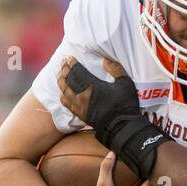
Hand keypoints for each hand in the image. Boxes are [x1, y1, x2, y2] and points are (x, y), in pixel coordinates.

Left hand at [56, 55, 170, 180]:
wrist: (122, 127)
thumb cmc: (125, 105)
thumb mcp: (125, 83)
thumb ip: (115, 70)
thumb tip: (105, 60)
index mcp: (92, 86)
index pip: (78, 72)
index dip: (72, 64)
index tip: (69, 58)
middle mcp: (83, 95)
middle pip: (69, 80)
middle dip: (65, 70)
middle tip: (63, 63)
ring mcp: (80, 106)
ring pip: (65, 91)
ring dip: (61, 82)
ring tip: (60, 75)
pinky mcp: (80, 114)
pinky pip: (67, 104)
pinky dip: (63, 96)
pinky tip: (62, 93)